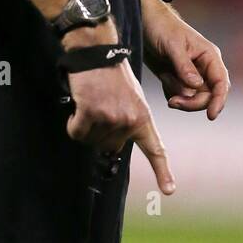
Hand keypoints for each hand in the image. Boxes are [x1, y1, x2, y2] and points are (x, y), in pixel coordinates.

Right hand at [63, 26, 175, 194]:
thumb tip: (112, 149)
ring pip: (90, 140)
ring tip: (91, 102)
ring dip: (85, 126)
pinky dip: (73, 123)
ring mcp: (111, 118)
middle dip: (100, 133)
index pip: (154, 148)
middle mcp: (129, 121)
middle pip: (109, 147)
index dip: (162, 171)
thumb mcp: (131, 98)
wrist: (97, 53)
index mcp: (142, 117)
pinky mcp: (91, 113)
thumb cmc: (112, 75)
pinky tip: (80, 105)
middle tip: (100, 108)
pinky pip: (77, 132)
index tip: (169, 190)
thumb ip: (128, 123)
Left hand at [140, 0, 229, 118]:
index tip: (210, 115)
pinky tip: (163, 78)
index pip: (221, 83)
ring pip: (192, 98)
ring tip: (165, 77)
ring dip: (178, 94)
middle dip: (191, 102)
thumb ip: (184, 67)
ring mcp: (191, 74)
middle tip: (173, 101)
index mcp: (209, 56)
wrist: (143, 21)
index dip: (219, 101)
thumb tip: (197, 86)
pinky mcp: (178, 78)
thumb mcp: (172, 45)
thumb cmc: (161, 26)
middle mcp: (204, 67)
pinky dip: (170, 93)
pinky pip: (179, 95)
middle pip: (207, 96)